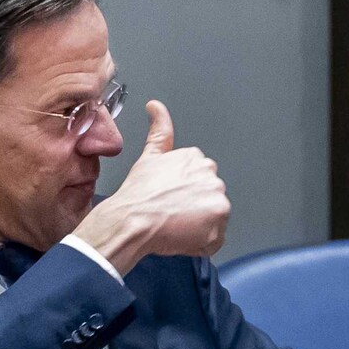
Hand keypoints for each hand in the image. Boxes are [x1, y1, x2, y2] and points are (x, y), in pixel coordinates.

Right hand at [73, 101, 230, 274]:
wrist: (130, 220)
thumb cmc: (136, 194)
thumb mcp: (149, 156)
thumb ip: (159, 129)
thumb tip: (155, 105)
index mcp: (198, 159)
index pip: (199, 180)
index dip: (183, 192)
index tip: (168, 197)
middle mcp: (212, 176)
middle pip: (208, 198)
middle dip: (193, 207)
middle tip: (169, 212)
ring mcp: (217, 200)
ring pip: (212, 218)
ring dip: (197, 225)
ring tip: (173, 224)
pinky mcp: (217, 224)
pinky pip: (214, 240)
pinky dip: (200, 243)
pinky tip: (181, 237)